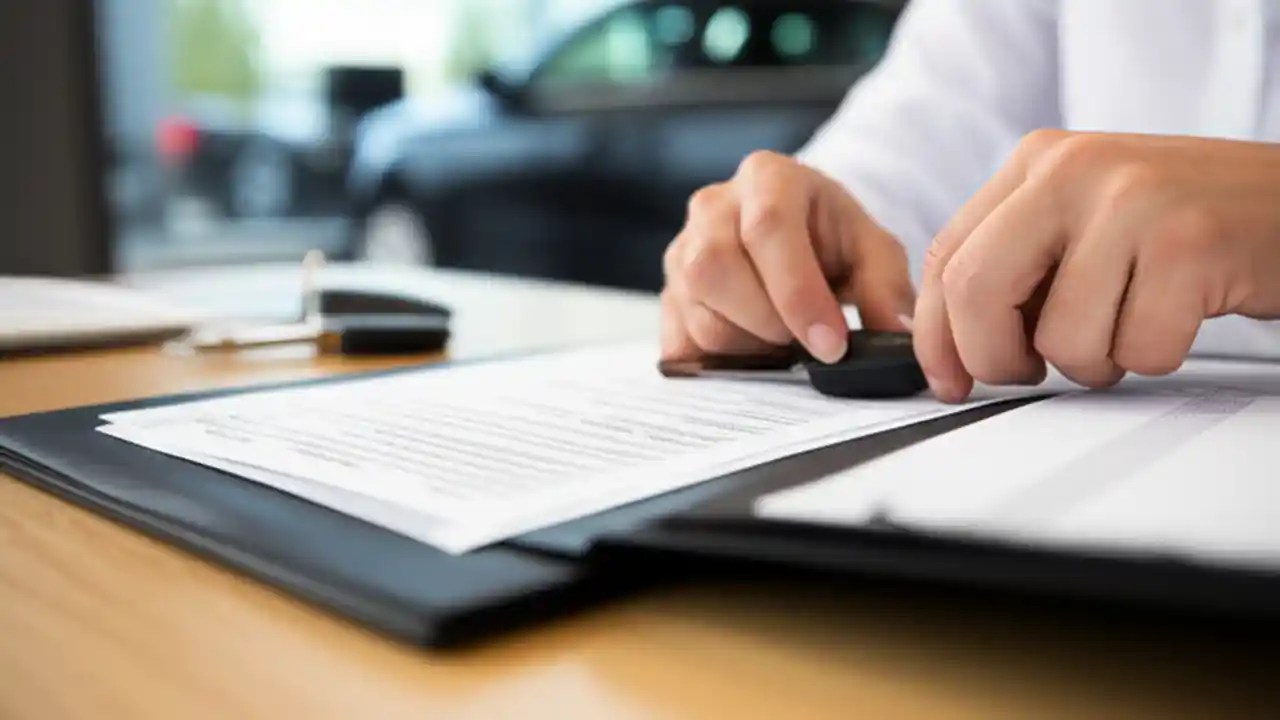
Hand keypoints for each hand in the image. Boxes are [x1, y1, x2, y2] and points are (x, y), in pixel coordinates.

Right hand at [661, 151, 914, 363]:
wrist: (796, 238)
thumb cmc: (832, 239)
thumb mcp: (873, 250)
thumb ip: (887, 289)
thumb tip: (895, 335)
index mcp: (767, 178)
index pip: (768, 229)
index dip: (798, 293)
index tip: (831, 344)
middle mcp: (712, 205)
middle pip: (715, 268)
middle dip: (767, 321)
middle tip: (804, 340)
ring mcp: (681, 249)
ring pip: (696, 310)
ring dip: (747, 343)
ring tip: (782, 339)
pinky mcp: (668, 294)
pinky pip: (680, 341)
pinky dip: (719, 359)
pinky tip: (753, 348)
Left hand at [915, 130, 1279, 401]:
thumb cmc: (1182, 224)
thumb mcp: (1081, 220)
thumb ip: (1014, 264)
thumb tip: (944, 347)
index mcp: (1036, 162)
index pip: (944, 258)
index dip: (935, 336)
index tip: (949, 380)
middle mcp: (1074, 170)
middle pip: (975, 291)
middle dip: (992, 358)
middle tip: (1027, 373)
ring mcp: (1133, 203)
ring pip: (1060, 339)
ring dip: (1094, 364)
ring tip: (1127, 326)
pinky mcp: (1190, 246)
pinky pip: (1137, 352)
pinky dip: (1154, 357)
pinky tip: (1175, 316)